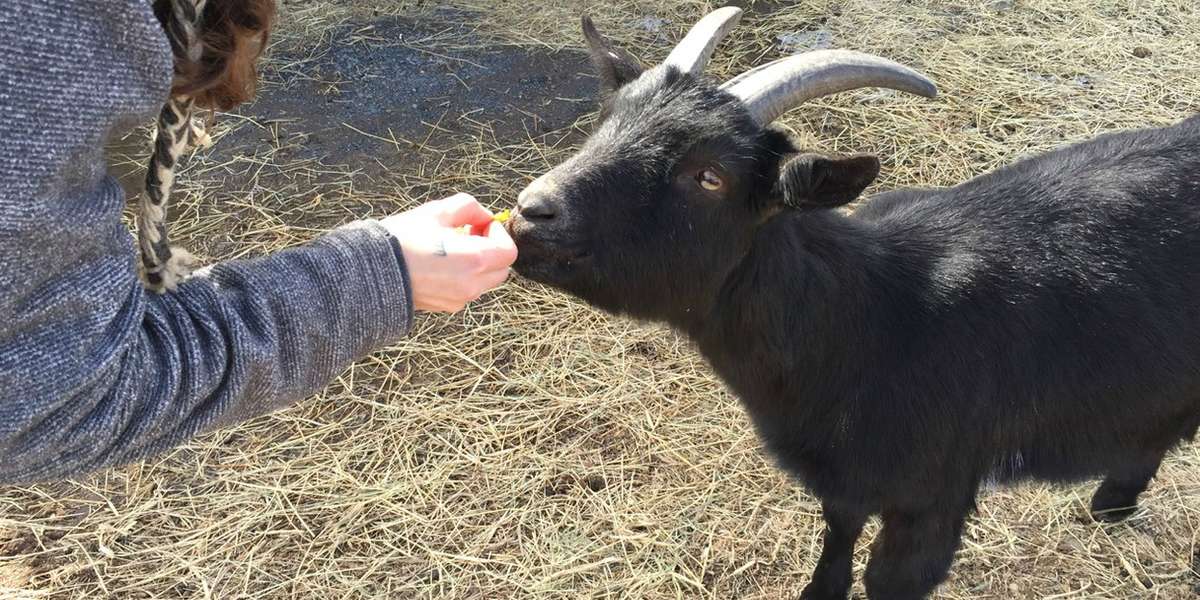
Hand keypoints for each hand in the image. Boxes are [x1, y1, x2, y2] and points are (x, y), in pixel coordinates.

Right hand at [381, 193, 517, 311]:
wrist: (370, 272)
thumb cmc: (404, 239)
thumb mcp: (438, 211)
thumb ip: (469, 208)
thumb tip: (483, 217)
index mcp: (476, 261)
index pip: (509, 251)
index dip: (497, 233)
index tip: (477, 224)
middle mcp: (472, 286)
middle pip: (501, 269)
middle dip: (490, 249)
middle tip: (467, 234)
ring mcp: (459, 300)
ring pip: (484, 281)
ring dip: (477, 263)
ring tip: (450, 247)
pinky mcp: (445, 307)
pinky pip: (466, 290)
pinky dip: (463, 276)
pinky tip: (439, 263)